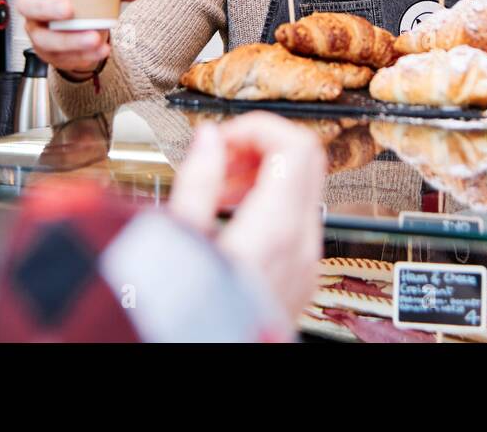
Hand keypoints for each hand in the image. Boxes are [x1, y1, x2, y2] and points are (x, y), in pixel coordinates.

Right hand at [16, 0, 141, 77]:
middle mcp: (34, 6)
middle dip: (47, 8)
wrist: (84, 28)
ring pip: (43, 38)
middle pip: (27, 6)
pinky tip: (97, 51)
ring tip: (94, 38)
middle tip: (69, 10)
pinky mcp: (48, 52)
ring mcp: (38, 30)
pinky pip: (59, 56)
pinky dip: (81, 55)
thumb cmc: (84, 0)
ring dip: (69, 40)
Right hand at [171, 113, 325, 321]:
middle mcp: (303, 246)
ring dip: (266, 175)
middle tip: (221, 156)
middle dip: (262, 146)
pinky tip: (232, 217)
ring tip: (219, 188)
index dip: (257, 126)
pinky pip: (299, 224)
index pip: (295, 144)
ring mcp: (306, 266)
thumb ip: (198, 180)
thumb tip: (210, 139)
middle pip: (308, 162)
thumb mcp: (178, 240)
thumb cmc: (184, 316)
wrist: (203, 359)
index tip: (222, 134)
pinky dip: (271, 205)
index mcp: (276, 229)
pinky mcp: (299, 281)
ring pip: (305, 191)